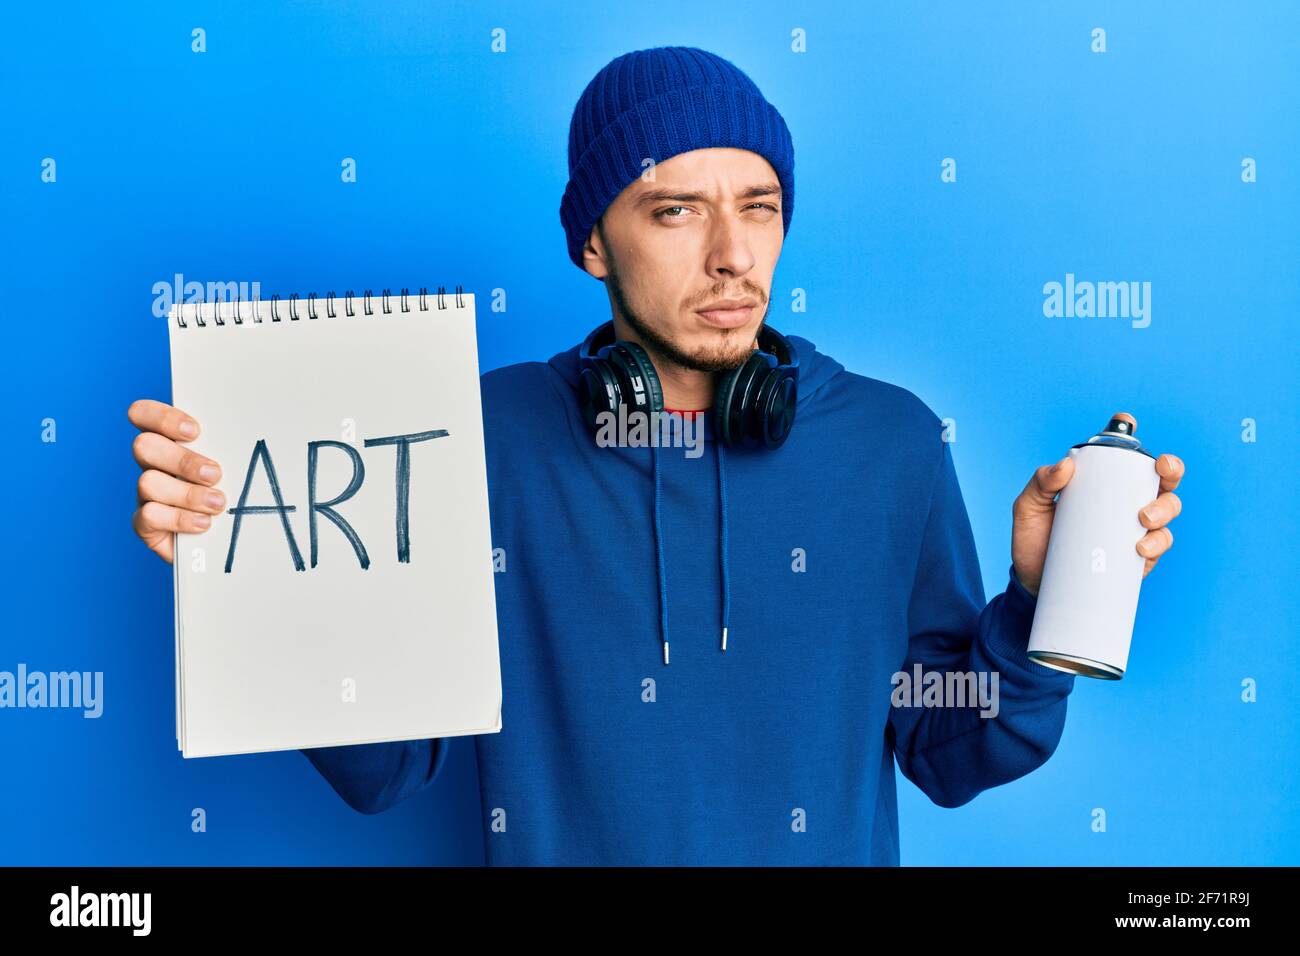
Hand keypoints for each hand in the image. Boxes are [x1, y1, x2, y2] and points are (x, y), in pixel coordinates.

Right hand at [127, 399, 224, 563]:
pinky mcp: (145, 525)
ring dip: (187, 494)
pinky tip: (204, 523)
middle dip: (182, 460)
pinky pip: (149, 516)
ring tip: (218, 504)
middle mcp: (153, 465)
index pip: (143, 414)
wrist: (229, 538)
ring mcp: (146, 495)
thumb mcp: (236, 464)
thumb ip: (234, 446)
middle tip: (215, 474)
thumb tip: (259, 433)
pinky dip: (179, 519)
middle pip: (144, 446)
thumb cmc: (236, 491)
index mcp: (169, 441)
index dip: (162, 418)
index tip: (195, 431)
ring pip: (147, 482)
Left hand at [1011, 412, 1183, 597]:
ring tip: (1143, 520)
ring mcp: (1133, 529)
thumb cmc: (1033, 539)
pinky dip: (1157, 544)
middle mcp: (1124, 502)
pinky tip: (1141, 548)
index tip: (1133, 427)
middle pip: (1161, 479)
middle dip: (1170, 471)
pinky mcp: (1137, 557)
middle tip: (1160, 474)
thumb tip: (1066, 465)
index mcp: (1102, 484)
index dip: (1132, 436)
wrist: (1034, 583)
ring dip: (1165, 509)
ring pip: (1168, 510)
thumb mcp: (1028, 507)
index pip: (1127, 458)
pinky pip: (1159, 546)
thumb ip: (1041, 483)